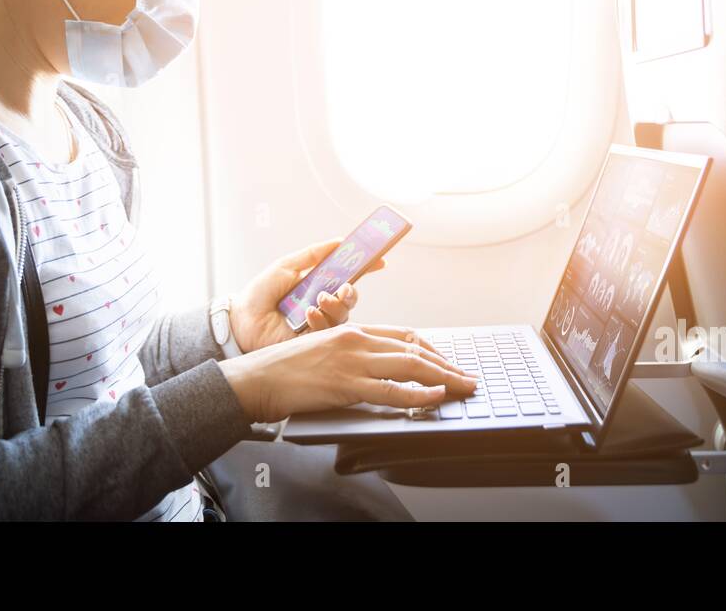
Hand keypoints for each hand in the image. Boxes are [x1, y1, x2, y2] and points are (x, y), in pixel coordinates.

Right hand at [219, 323, 477, 422]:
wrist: (258, 378)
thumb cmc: (287, 369)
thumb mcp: (324, 350)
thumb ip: (351, 355)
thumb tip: (376, 369)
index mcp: (353, 330)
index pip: (405, 336)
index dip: (432, 350)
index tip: (448, 363)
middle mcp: (357, 340)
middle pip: (414, 349)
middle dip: (446, 365)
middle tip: (467, 378)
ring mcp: (352, 361)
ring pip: (409, 366)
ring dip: (443, 378)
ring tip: (462, 388)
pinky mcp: (346, 384)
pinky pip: (390, 390)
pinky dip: (417, 394)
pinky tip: (434, 396)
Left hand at [228, 238, 385, 352]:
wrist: (240, 321)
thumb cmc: (260, 294)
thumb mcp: (286, 266)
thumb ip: (313, 254)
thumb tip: (340, 240)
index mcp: (318, 286)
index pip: (348, 276)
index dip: (366, 268)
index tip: (380, 261)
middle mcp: (321, 305)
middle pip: (351, 298)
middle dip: (352, 292)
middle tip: (344, 287)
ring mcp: (318, 324)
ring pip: (343, 315)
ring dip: (335, 305)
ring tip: (320, 299)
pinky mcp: (313, 342)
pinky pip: (328, 332)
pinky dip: (322, 320)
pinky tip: (308, 314)